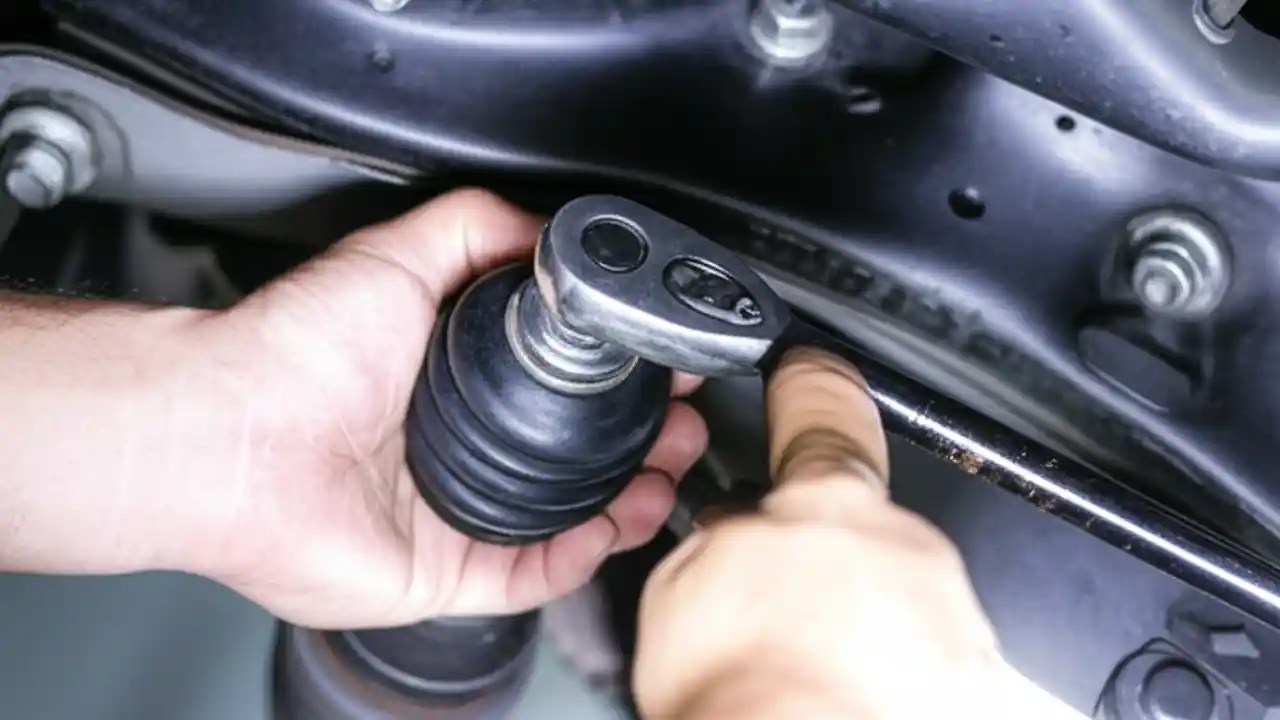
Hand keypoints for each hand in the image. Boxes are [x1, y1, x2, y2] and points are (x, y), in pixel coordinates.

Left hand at [181, 189, 706, 627]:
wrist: (232, 435)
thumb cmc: (295, 351)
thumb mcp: (398, 255)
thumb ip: (477, 229)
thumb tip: (550, 227)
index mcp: (452, 381)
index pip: (558, 384)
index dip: (617, 377)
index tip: (663, 363)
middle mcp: (457, 447)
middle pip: (575, 454)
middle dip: (642, 438)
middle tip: (682, 420)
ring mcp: (453, 511)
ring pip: (566, 516)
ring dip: (629, 496)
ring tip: (668, 466)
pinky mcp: (444, 570)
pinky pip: (529, 574)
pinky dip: (581, 554)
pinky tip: (617, 521)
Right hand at [632, 348, 1080, 719]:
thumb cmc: (742, 704)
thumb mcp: (680, 595)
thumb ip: (721, 542)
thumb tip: (733, 530)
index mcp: (820, 506)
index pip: (821, 415)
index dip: (815, 388)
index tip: (816, 374)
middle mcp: (900, 542)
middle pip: (862, 526)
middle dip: (827, 558)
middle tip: (783, 614)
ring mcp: (948, 607)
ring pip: (900, 593)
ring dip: (865, 620)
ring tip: (815, 672)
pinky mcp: (982, 671)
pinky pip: (935, 652)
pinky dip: (901, 669)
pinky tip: (860, 693)